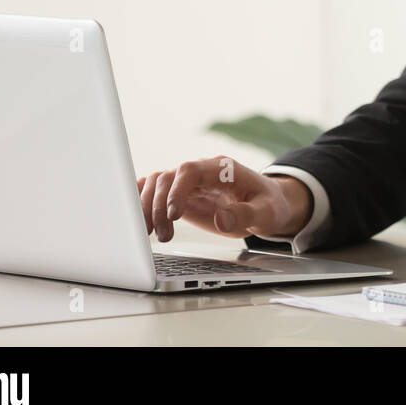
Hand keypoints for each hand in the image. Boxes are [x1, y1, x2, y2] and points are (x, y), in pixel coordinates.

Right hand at [136, 156, 311, 243]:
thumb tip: (222, 218)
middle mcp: (201, 172)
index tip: (174, 215)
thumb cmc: (268, 205)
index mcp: (222, 169)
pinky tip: (137, 221)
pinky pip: (154, 192)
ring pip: (155, 184)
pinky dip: (142, 203)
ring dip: (147, 208)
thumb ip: (246, 214)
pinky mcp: (180, 196)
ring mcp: (188, 183)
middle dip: (159, 206)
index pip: (190, 170)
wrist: (268, 205)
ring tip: (153, 235)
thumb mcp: (267, 212)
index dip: (177, 190)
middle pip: (167, 178)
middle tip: (164, 236)